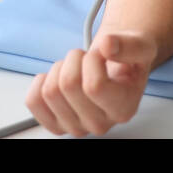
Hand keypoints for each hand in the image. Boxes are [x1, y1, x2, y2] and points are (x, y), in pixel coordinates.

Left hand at [23, 31, 156, 135]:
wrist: (117, 67)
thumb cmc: (127, 60)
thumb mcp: (139, 46)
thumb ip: (128, 45)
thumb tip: (107, 45)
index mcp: (122, 110)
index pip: (93, 86)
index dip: (92, 59)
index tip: (102, 54)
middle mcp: (99, 124)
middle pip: (67, 85)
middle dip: (74, 60)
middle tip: (87, 60)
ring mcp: (76, 127)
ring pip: (49, 91)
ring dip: (59, 69)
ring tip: (76, 68)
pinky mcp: (55, 124)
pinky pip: (33, 101)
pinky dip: (40, 82)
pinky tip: (58, 78)